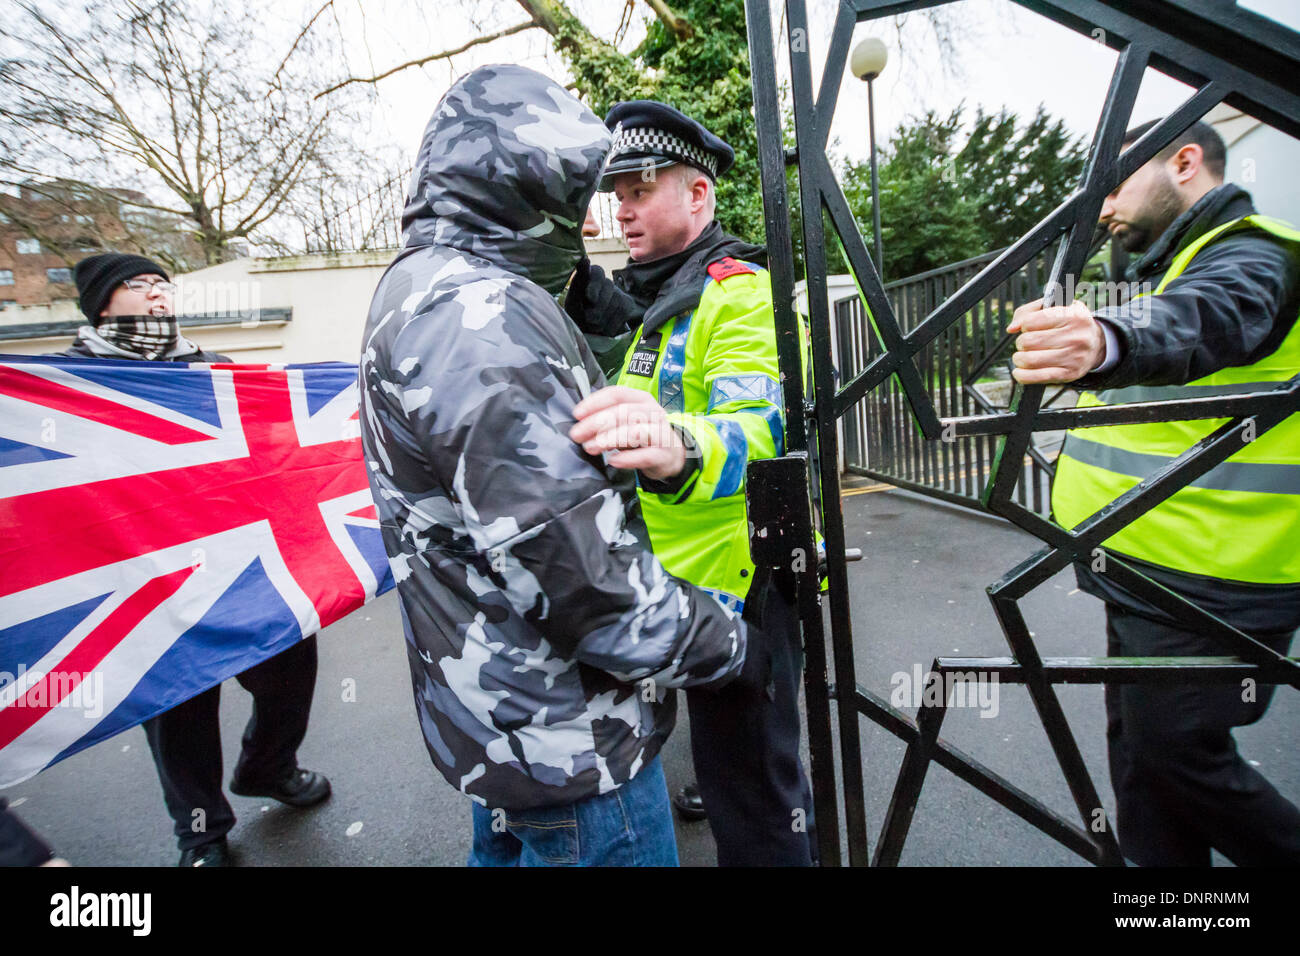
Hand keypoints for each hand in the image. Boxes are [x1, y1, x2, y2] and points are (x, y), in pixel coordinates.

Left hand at [564, 261, 641, 336]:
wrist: (589, 332)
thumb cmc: (577, 314)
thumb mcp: (573, 300)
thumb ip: (579, 282)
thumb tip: (585, 259)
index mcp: (590, 276)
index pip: (597, 271)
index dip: (595, 284)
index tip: (590, 299)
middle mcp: (605, 282)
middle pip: (608, 286)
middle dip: (598, 307)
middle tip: (588, 320)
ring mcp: (618, 292)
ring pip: (617, 300)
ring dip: (604, 317)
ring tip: (594, 326)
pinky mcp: (627, 303)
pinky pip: (623, 311)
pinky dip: (612, 323)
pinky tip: (604, 329)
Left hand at [569, 386, 685, 479]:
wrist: (672, 455)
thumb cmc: (643, 434)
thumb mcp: (627, 421)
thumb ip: (607, 418)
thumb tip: (579, 423)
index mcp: (641, 399)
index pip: (617, 394)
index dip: (595, 402)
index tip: (577, 414)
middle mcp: (653, 412)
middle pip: (623, 412)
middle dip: (596, 423)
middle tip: (578, 435)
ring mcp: (661, 433)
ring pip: (635, 432)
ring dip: (609, 439)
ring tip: (591, 447)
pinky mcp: (664, 454)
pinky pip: (645, 456)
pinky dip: (627, 459)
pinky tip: (613, 461)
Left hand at [1006, 299, 1105, 383]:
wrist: (1096, 343)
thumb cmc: (1070, 323)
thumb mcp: (1055, 307)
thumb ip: (1028, 311)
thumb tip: (1012, 328)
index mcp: (1073, 316)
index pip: (1032, 321)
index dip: (1024, 324)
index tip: (1028, 326)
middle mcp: (1075, 337)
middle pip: (1028, 342)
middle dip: (1021, 342)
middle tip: (1026, 342)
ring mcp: (1073, 357)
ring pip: (1029, 360)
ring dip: (1019, 358)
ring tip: (1023, 355)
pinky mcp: (1068, 374)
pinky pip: (1037, 377)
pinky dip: (1021, 375)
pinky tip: (1020, 371)